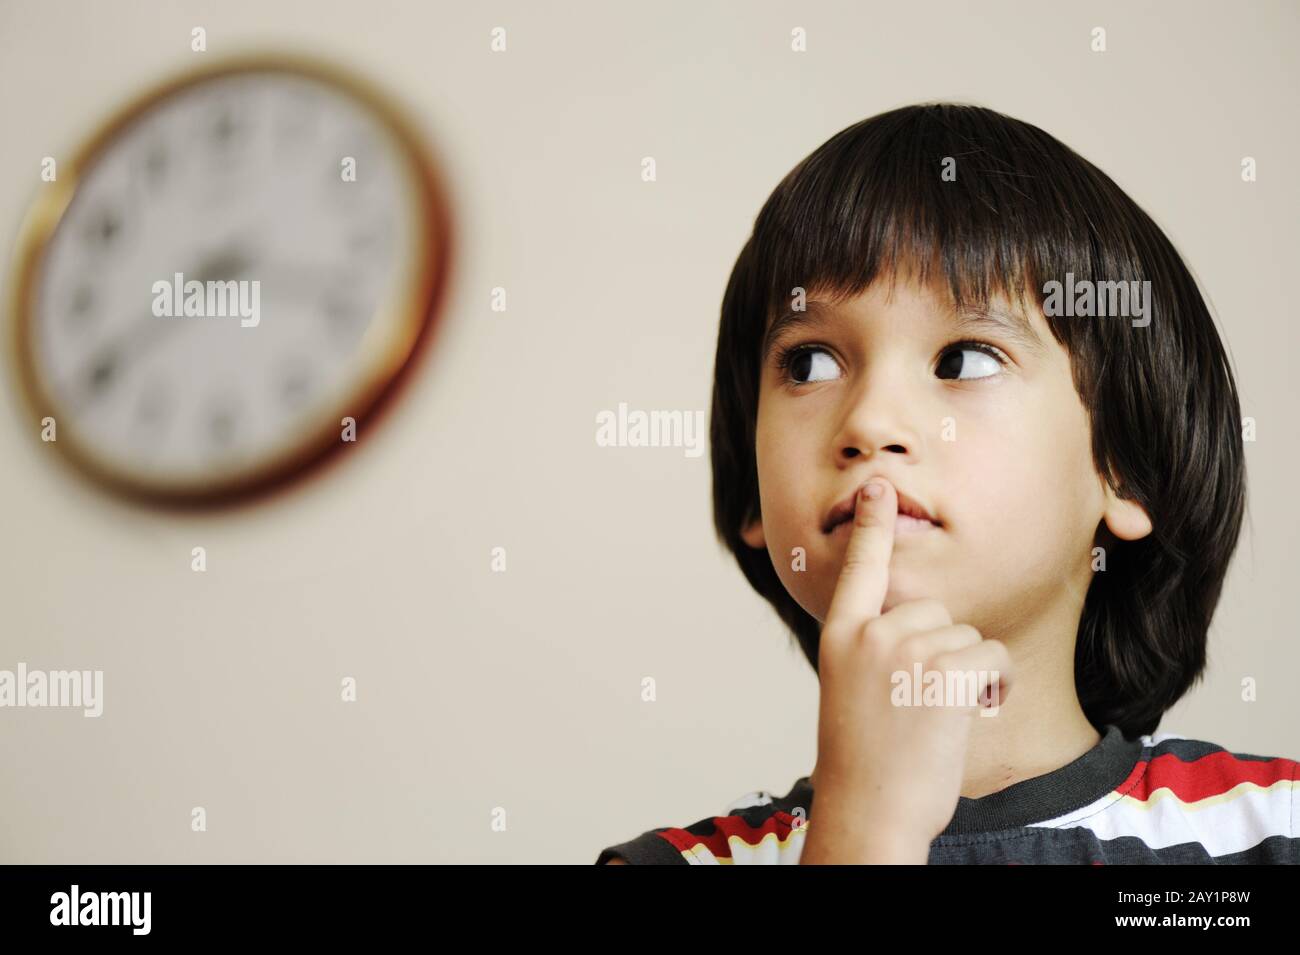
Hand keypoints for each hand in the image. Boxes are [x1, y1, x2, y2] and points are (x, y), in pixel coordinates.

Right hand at [800, 477, 1012, 862]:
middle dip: (944, 651)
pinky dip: (994, 686)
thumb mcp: (852, 690)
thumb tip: (919, 626)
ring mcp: (906, 651)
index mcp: (840, 635)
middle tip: (921, 702)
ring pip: (968, 635)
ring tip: (936, 716)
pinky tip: (968, 714)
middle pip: (937, 610)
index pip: (859, 567)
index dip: (872, 524)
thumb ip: (873, 649)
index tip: (879, 487)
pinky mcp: (944, 672)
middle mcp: (870, 634)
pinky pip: (992, 655)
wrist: (869, 810)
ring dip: (969, 674)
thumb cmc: (865, 759)